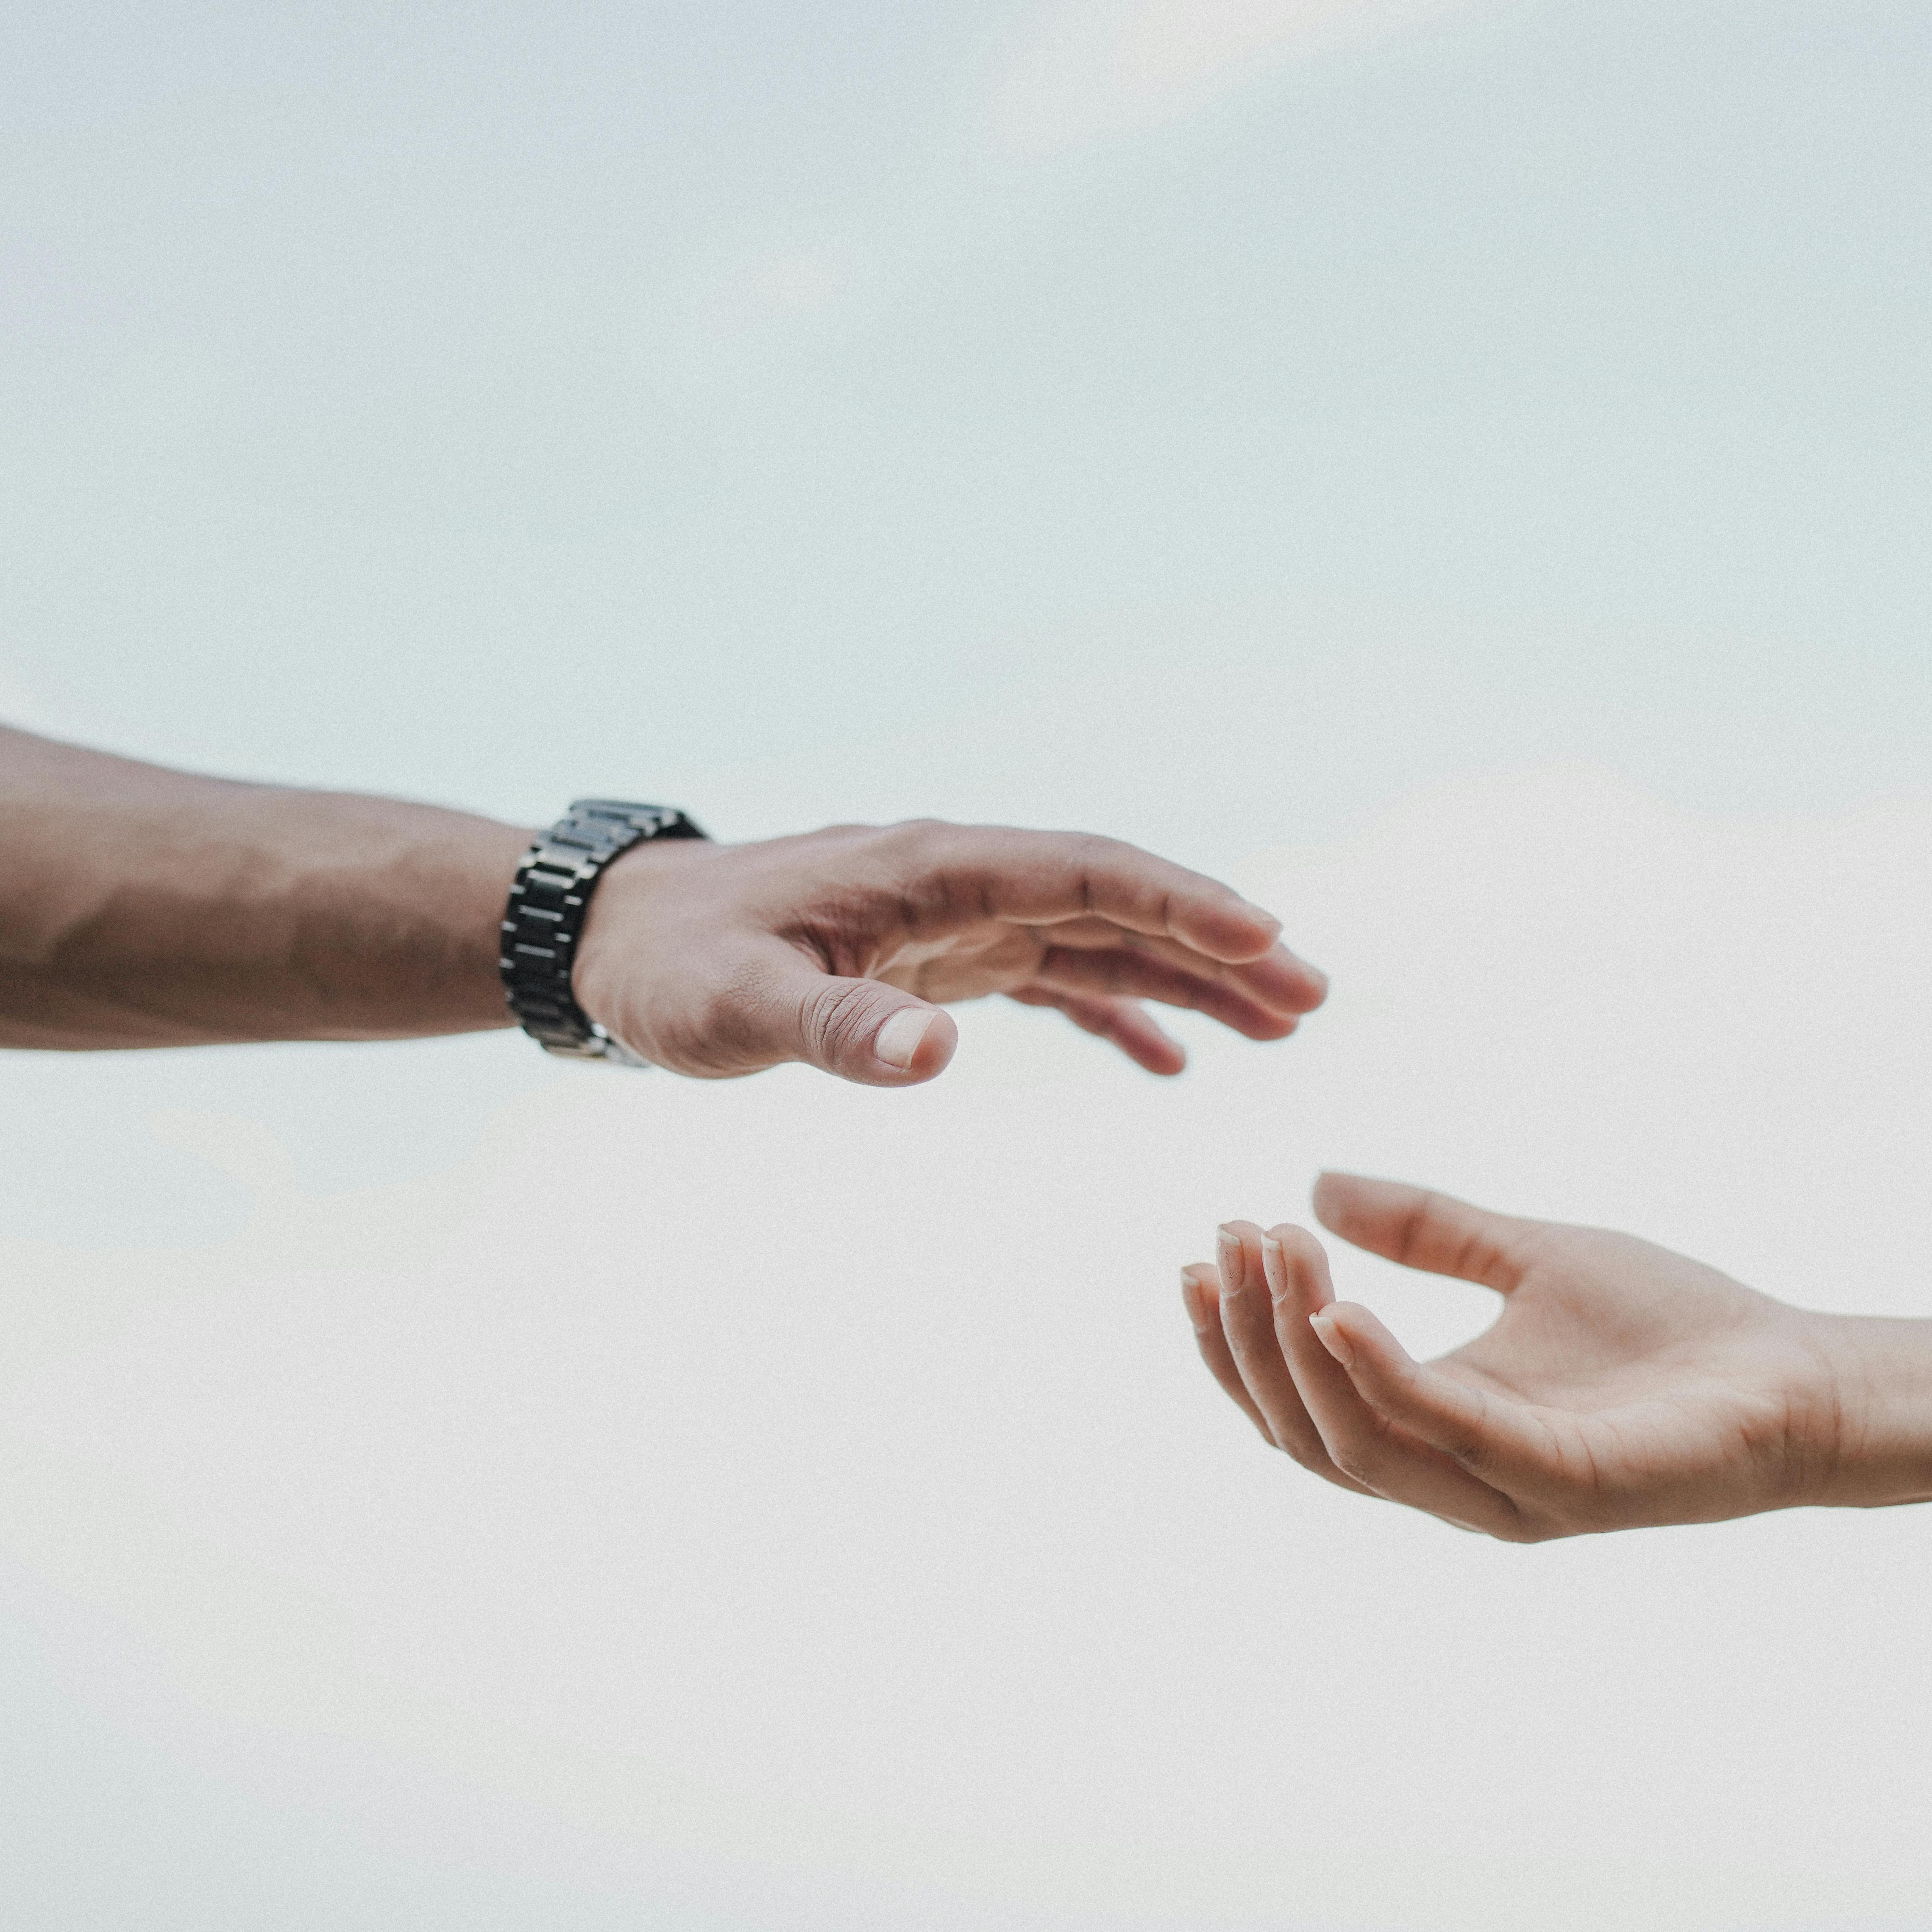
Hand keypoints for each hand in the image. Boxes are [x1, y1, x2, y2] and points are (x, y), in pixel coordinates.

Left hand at [571, 820, 1325, 1082]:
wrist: (617, 941)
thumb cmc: (671, 967)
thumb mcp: (736, 1006)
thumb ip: (834, 1027)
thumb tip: (930, 1057)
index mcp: (930, 869)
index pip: (1081, 872)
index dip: (1175, 901)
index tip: (1264, 936)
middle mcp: (961, 882)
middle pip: (1115, 899)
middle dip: (1218, 942)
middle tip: (1314, 994)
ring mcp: (958, 919)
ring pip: (1100, 936)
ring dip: (1190, 975)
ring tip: (1285, 1022)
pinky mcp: (943, 960)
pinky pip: (1055, 977)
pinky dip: (1119, 1012)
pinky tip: (1176, 1061)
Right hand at [1181, 1174, 1931, 1539]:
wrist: (1803, 1378)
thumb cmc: (1678, 1328)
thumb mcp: (1531, 1253)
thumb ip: (1429, 1229)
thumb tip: (1317, 1182)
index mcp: (1443, 1427)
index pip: (1304, 1402)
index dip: (1240, 1339)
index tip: (1205, 1248)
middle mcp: (1458, 1475)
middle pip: (1308, 1429)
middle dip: (1250, 1339)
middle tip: (1227, 1243)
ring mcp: (1507, 1490)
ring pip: (1356, 1443)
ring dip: (1298, 1349)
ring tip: (1272, 1257)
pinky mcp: (1563, 1486)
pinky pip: (1445, 1434)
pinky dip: (1383, 1373)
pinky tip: (1342, 1309)